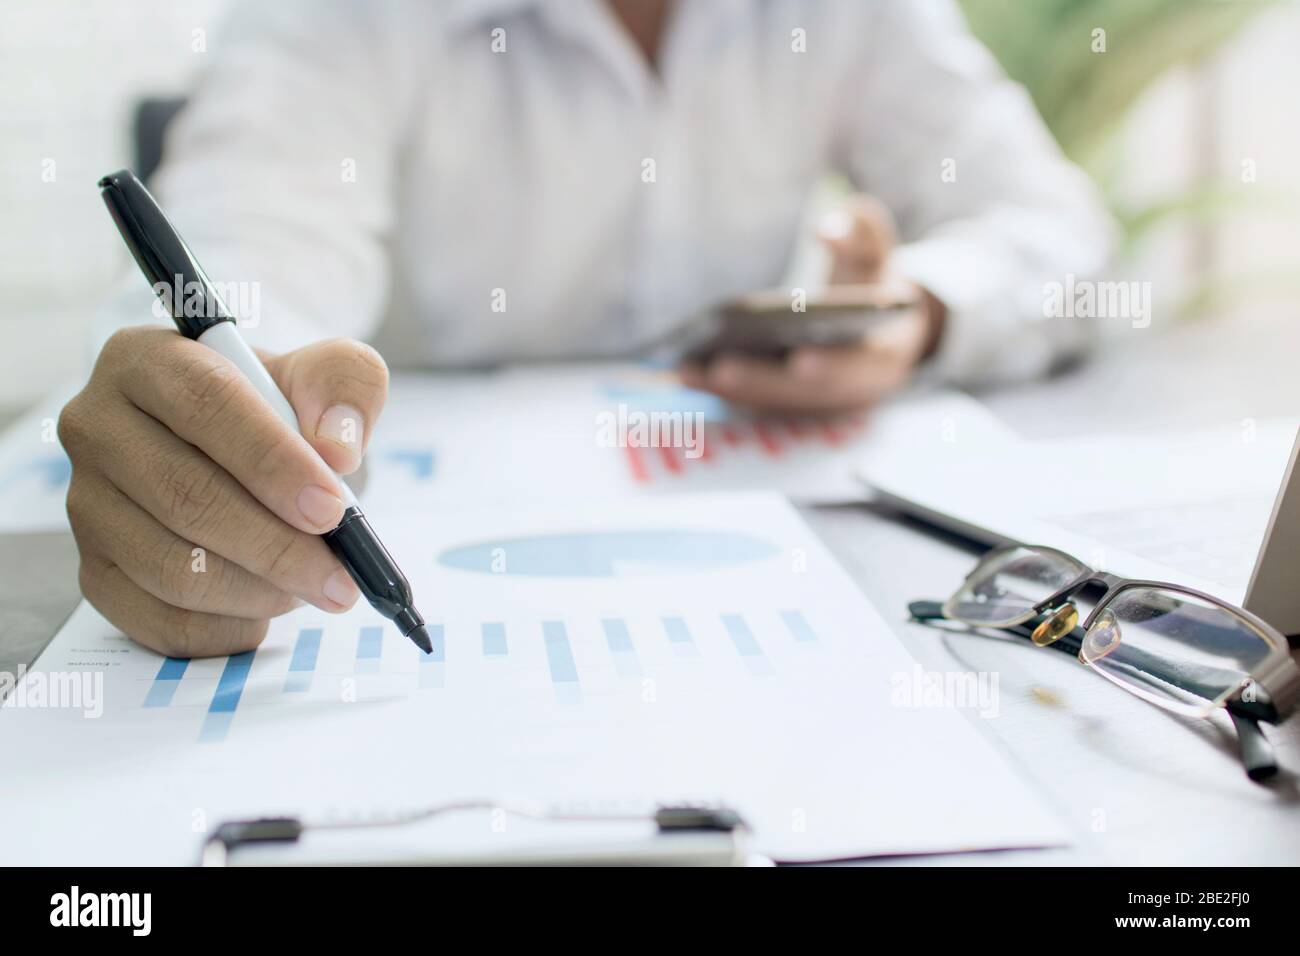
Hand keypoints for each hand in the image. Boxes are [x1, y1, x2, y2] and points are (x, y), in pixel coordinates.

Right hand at [58, 328, 389, 657]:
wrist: (248, 452)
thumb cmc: (284, 408)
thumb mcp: (326, 374)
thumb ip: (344, 387)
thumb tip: (337, 451)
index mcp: (147, 360)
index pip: (205, 404)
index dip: (272, 461)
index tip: (331, 509)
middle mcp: (98, 427)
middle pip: (185, 495)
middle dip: (276, 545)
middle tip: (340, 575)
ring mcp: (87, 504)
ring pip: (170, 566)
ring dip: (257, 589)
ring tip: (313, 586)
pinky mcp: (95, 570)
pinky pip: (157, 618)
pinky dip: (226, 627)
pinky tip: (270, 610)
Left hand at [681, 194, 943, 412]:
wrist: (879, 332)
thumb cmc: (870, 286)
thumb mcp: (877, 256)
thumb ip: (863, 235)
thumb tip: (827, 229)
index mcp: (880, 357)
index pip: (856, 365)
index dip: (830, 365)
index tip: (802, 358)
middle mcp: (847, 392)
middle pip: (802, 392)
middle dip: (762, 381)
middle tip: (722, 367)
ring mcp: (815, 404)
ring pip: (770, 403)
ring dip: (728, 390)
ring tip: (686, 369)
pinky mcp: (786, 406)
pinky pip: (750, 402)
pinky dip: (718, 391)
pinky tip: (682, 372)